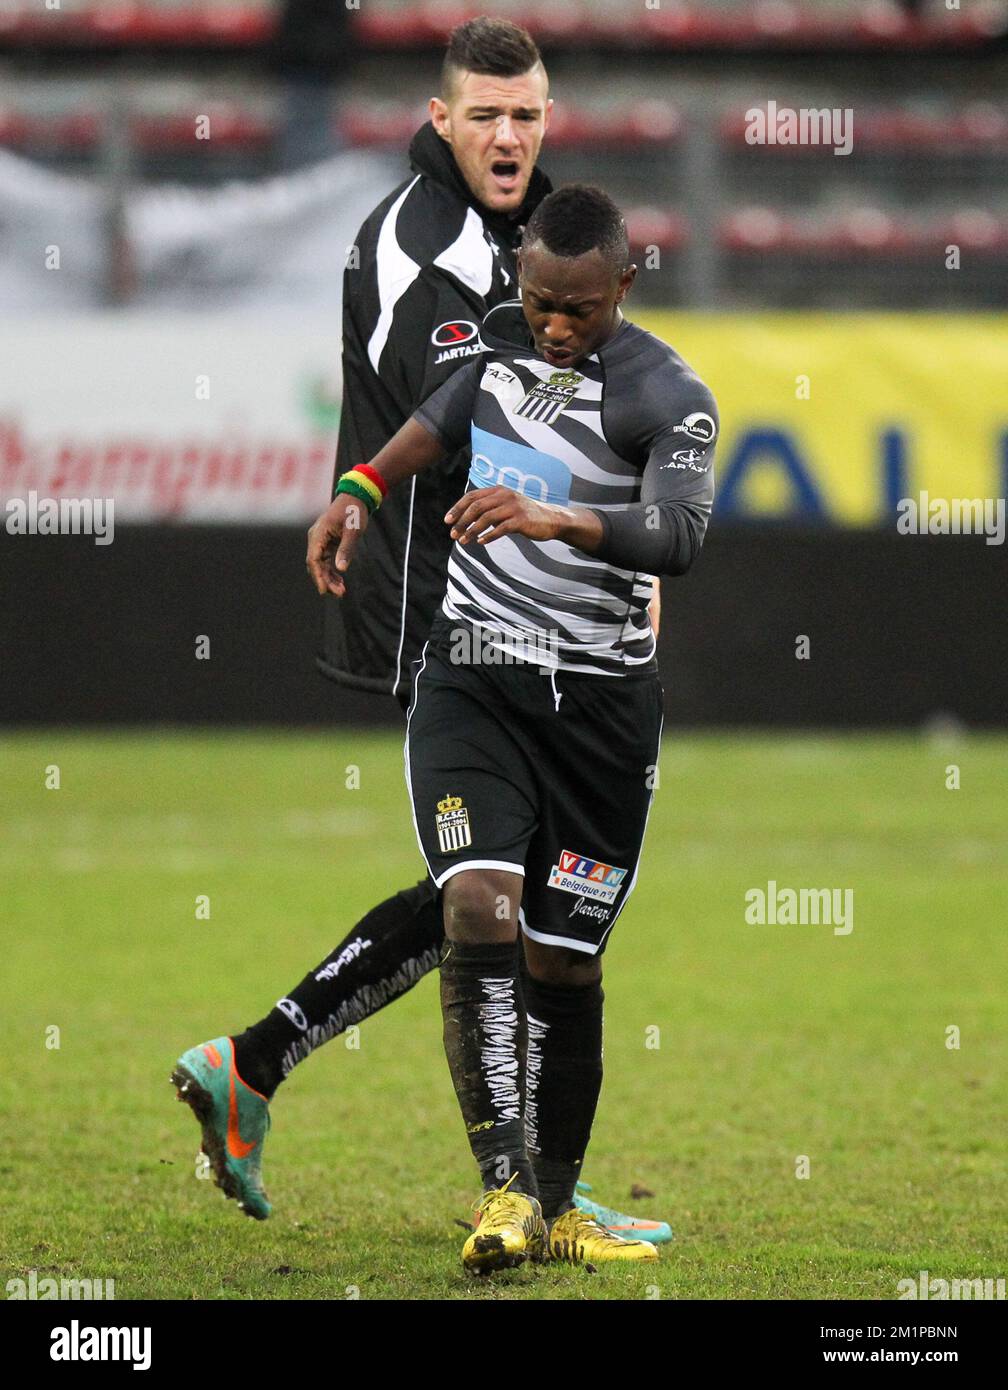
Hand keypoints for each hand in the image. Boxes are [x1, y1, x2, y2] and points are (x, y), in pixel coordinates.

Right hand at [306, 494, 368, 596]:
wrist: (356, 497)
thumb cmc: (354, 511)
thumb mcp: (353, 531)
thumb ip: (346, 549)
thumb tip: (341, 569)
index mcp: (318, 534)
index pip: (313, 559)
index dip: (318, 576)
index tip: (324, 590)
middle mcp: (316, 538)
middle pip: (316, 565)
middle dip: (325, 580)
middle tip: (339, 594)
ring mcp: (320, 541)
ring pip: (321, 565)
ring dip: (329, 578)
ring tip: (341, 591)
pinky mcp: (327, 543)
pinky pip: (326, 561)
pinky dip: (332, 572)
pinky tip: (340, 582)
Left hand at [444, 486, 561, 545]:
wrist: (550, 520)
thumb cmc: (523, 515)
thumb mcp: (504, 507)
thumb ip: (488, 509)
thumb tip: (465, 519)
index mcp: (498, 491)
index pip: (472, 497)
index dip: (457, 508)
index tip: (447, 521)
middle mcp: (505, 496)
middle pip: (476, 507)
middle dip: (462, 521)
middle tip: (453, 534)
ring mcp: (513, 507)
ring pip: (486, 518)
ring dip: (472, 530)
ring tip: (463, 541)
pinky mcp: (521, 520)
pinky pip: (500, 528)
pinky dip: (488, 536)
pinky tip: (480, 542)